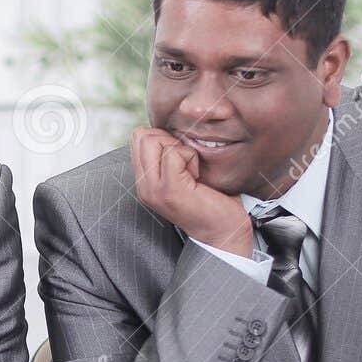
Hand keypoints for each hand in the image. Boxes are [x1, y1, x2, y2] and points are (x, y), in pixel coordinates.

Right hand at [131, 127, 252, 256]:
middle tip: (187, 164)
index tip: (181, 160)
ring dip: (181, 149)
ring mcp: (153, 189)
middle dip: (170, 140)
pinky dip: (192, 158)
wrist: (223, 232)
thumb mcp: (182, 174)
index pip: (138, 137)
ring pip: (155, 140)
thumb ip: (168, 155)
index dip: (163, 138)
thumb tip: (168, 129)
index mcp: (144, 181)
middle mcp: (143, 186)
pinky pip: (174, 153)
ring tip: (192, 173)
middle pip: (143, 135)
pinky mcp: (169, 189)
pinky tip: (198, 178)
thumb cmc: (211, 200)